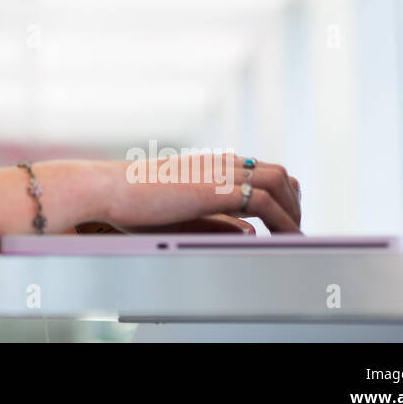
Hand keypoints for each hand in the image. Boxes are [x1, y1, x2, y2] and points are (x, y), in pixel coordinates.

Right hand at [93, 154, 301, 232]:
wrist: (106, 188)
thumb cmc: (131, 203)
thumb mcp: (180, 212)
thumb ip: (215, 219)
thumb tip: (248, 231)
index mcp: (208, 166)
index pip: (260, 171)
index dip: (280, 194)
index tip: (285, 218)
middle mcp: (219, 163)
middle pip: (277, 173)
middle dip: (293, 203)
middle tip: (295, 231)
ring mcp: (219, 172)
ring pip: (279, 180)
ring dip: (293, 211)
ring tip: (296, 238)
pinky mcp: (216, 188)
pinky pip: (265, 200)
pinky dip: (283, 220)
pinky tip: (284, 239)